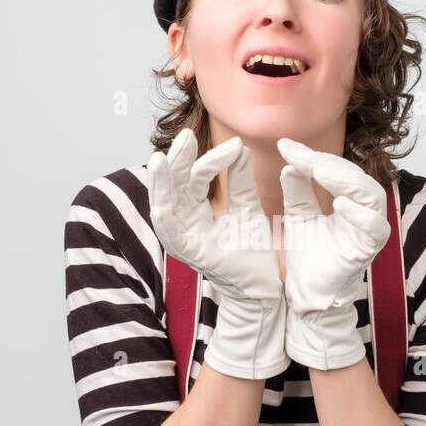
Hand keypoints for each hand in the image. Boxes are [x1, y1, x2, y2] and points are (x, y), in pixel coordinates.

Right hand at [146, 129, 288, 379]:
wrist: (267, 288)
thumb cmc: (253, 251)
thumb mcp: (247, 207)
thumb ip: (240, 179)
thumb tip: (238, 147)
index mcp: (198, 211)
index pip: (196, 178)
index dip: (210, 160)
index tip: (236, 145)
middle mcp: (187, 223)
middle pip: (175, 187)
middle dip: (177, 161)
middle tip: (185, 136)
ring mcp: (187, 241)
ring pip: (165, 207)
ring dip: (160, 185)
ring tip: (159, 160)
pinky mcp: (192, 258)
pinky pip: (172, 237)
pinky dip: (165, 219)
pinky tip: (162, 203)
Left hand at [276, 138, 390, 369]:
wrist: (304, 296)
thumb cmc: (306, 257)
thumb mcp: (297, 215)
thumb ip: (297, 189)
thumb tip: (291, 161)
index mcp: (348, 202)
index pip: (337, 171)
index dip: (313, 157)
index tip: (285, 146)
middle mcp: (363, 213)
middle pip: (356, 178)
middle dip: (328, 164)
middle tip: (302, 156)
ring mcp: (368, 232)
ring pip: (371, 196)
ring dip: (345, 181)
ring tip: (318, 171)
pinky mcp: (368, 251)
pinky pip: (375, 229)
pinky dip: (360, 215)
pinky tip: (338, 204)